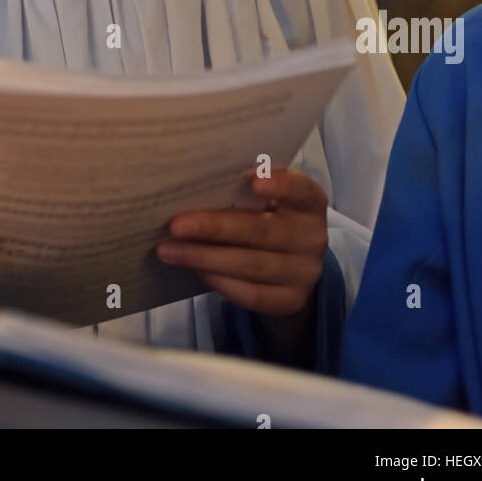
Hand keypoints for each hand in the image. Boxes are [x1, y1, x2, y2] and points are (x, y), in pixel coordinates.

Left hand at [155, 166, 327, 322]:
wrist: (292, 268)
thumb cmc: (269, 219)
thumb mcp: (268, 201)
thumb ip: (243, 191)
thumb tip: (190, 183)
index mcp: (309, 202)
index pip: (301, 190)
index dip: (280, 185)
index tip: (252, 180)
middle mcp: (312, 237)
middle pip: (261, 231)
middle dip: (214, 227)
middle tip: (175, 225)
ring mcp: (304, 272)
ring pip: (250, 265)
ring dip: (204, 257)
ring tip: (169, 250)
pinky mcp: (290, 301)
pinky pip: (251, 294)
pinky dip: (220, 282)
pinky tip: (195, 270)